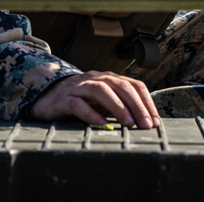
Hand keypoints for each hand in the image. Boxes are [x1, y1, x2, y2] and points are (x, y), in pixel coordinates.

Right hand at [28, 71, 160, 128]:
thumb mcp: (104, 101)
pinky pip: (78, 104)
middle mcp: (96, 78)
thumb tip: (145, 121)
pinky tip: (101, 124)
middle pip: (120, 86)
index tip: (155, 121)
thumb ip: (121, 106)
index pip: (134, 85)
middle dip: (136, 105)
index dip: (146, 102)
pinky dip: (90, 113)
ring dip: (117, 106)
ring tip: (128, 123)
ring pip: (100, 91)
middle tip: (145, 125)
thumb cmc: (81, 101)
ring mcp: (79, 87)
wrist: (48, 98)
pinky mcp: (64, 99)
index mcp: (109, 79)